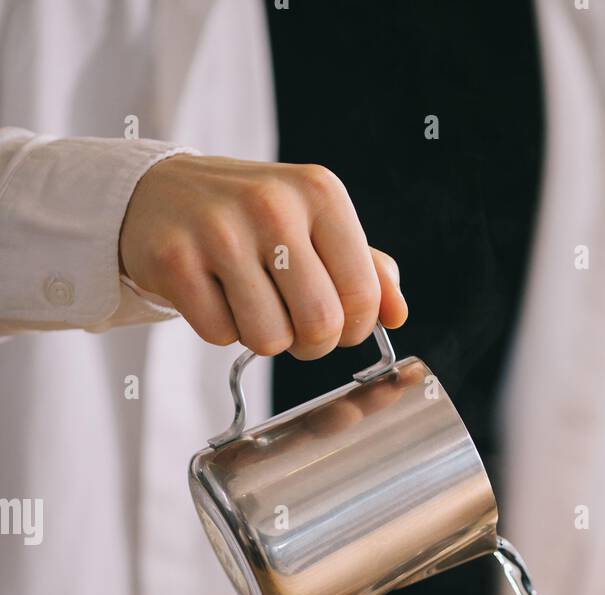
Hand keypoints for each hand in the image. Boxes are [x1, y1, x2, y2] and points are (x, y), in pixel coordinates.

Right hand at [118, 154, 407, 357]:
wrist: (159, 193)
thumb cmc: (251, 217)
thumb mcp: (315, 223)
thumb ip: (365, 267)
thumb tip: (397, 315)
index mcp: (320, 193)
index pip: (362, 295)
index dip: (351, 328)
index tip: (334, 320)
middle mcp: (272, 204)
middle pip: (319, 325)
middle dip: (309, 343)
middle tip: (291, 323)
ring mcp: (220, 230)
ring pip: (269, 339)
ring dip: (262, 338)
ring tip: (248, 302)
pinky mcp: (175, 259)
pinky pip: (220, 334)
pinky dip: (219, 328)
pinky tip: (211, 293)